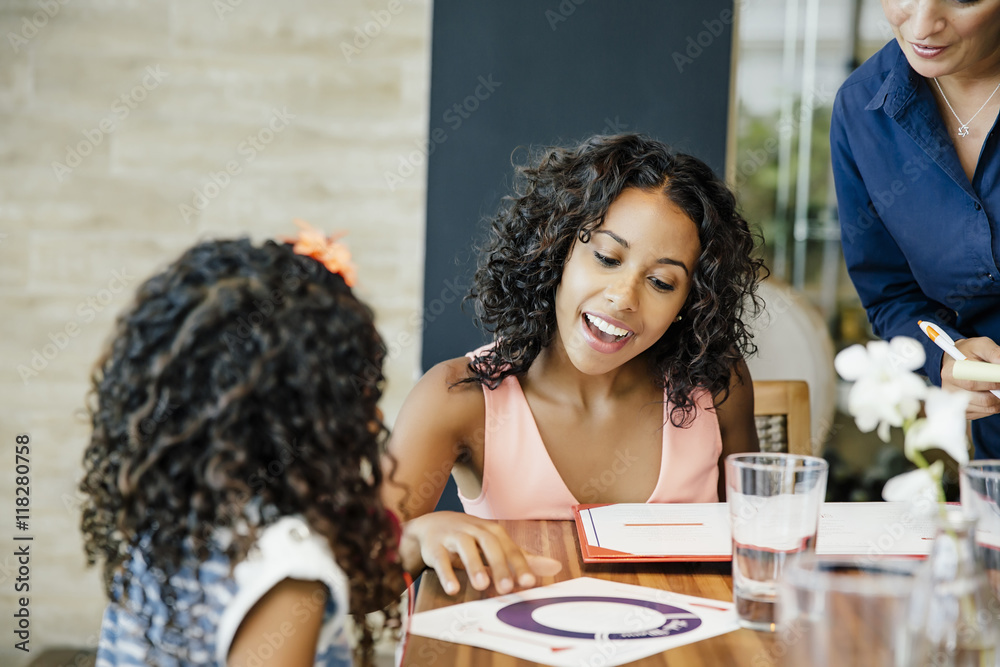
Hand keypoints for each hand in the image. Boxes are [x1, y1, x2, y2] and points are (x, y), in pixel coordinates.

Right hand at [398, 511, 561, 595]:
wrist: (431, 526)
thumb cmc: (470, 538)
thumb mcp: (495, 545)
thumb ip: (522, 557)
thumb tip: (555, 566)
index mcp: (491, 531)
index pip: (509, 547)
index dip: (519, 564)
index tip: (530, 582)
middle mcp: (474, 530)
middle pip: (489, 544)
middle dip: (498, 565)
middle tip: (506, 588)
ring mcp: (453, 536)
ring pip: (464, 548)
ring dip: (474, 566)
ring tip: (481, 585)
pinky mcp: (434, 546)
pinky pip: (440, 559)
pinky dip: (446, 573)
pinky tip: (453, 589)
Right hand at [941, 337, 999, 419]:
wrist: (955, 362)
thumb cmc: (968, 353)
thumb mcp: (980, 345)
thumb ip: (993, 352)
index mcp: (951, 373)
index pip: (973, 383)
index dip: (993, 383)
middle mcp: (950, 390)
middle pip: (983, 400)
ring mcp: (957, 403)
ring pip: (987, 408)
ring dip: (999, 400)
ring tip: (999, 387)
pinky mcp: (964, 411)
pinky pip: (986, 412)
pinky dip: (995, 405)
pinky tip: (992, 393)